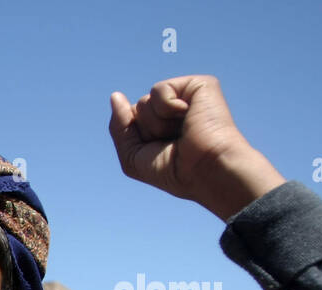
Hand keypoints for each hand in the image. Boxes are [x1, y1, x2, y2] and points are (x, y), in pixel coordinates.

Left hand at [109, 76, 284, 220]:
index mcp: (161, 127)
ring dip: (157, 123)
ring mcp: (186, 97)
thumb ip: (119, 126)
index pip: (129, 121)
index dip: (137, 139)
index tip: (161, 153)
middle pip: (136, 110)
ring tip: (182, 132)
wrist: (206, 170)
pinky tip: (188, 116)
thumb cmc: (173, 171)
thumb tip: (115, 96)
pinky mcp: (199, 85)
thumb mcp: (132, 156)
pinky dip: (167, 107)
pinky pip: (159, 90)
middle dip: (147, 130)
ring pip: (145, 101)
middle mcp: (173, 111)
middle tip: (173, 143)